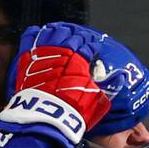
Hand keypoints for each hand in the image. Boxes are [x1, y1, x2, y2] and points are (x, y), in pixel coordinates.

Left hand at [0, 22, 111, 141]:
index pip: (88, 44)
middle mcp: (61, 51)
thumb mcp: (97, 98)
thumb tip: (120, 78)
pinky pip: (30, 37)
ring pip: (52, 32)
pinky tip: (39, 32)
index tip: (93, 47)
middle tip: (79, 38)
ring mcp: (43, 52)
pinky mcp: (27, 58)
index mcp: (79, 58)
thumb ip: (108, 85)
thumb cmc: (73, 109)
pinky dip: (36, 33)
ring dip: (58, 31)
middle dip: (76, 35)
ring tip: (61, 32)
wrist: (46, 116)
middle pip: (70, 34)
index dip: (91, 45)